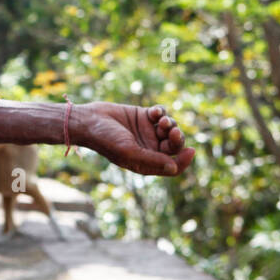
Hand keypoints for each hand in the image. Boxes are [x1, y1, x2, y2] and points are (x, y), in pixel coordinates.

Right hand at [73, 102, 195, 176]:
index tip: (190, 150)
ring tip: (160, 120)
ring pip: (171, 128)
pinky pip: (162, 114)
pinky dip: (161, 112)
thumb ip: (152, 160)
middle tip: (171, 131)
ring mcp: (147, 131)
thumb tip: (174, 167)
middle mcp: (149, 148)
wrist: (89, 120)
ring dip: (170, 123)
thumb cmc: (106, 139)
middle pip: (174, 146)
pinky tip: (154, 112)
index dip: (184, 160)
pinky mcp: (144, 116)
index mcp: (146, 162)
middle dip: (177, 138)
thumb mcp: (129, 152)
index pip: (173, 166)